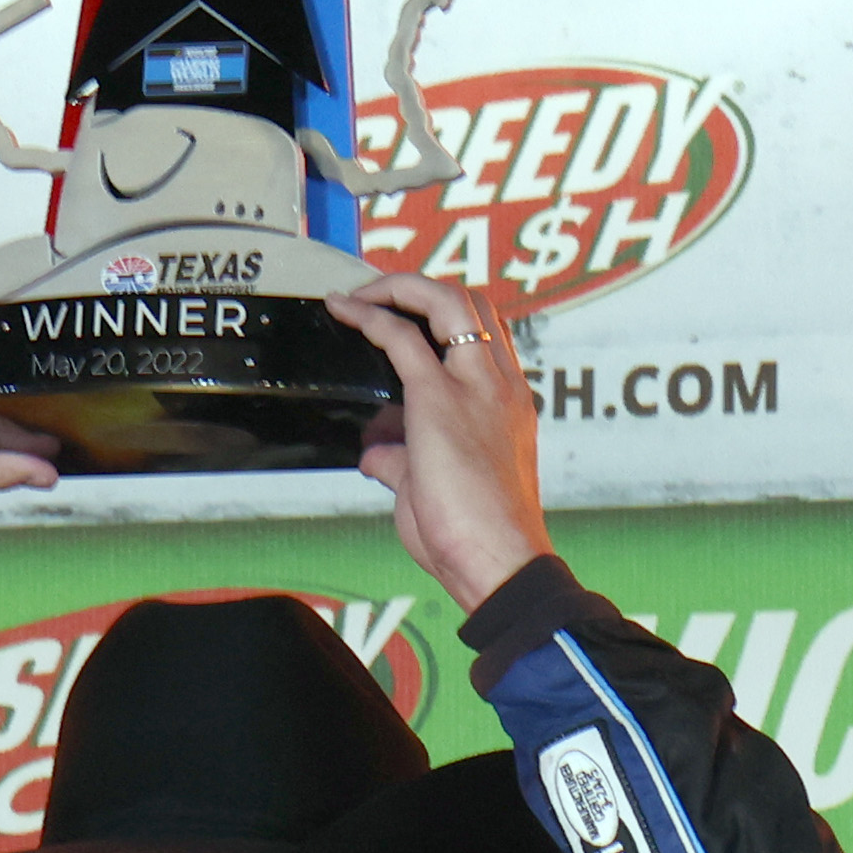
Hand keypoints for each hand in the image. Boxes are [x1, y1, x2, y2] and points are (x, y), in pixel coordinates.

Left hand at [323, 279, 550, 611]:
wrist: (500, 564)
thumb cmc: (476, 539)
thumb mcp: (433, 490)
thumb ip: (406, 462)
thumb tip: (378, 455)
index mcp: (509, 403)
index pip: (485, 333)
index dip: (443, 313)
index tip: (405, 316)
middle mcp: (501, 385)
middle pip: (473, 302)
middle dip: (422, 289)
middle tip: (379, 297)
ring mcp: (476, 388)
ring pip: (447, 301)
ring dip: (400, 288)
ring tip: (361, 296)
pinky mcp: (439, 400)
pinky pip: (402, 338)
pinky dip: (370, 316)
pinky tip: (343, 311)